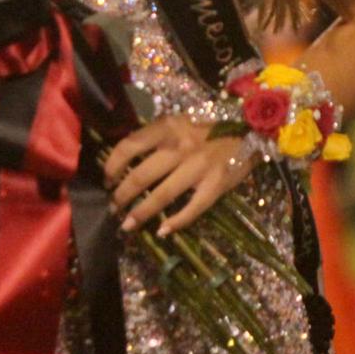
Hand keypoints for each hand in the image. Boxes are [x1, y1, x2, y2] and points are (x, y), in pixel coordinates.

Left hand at [103, 115, 254, 236]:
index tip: (106, 179)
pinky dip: (176, 222)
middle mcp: (180, 147)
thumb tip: (124, 158)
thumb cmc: (207, 127)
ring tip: (127, 224)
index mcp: (168, 128)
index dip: (112, 165)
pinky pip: (192, 208)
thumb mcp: (178, 122)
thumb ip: (155, 136)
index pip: (129, 146)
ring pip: (161, 195)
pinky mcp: (215, 185)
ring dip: (140, 213)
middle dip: (121, 196)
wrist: (248, 130)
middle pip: (141, 176)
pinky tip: (163, 231)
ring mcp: (198, 167)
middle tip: (113, 207)